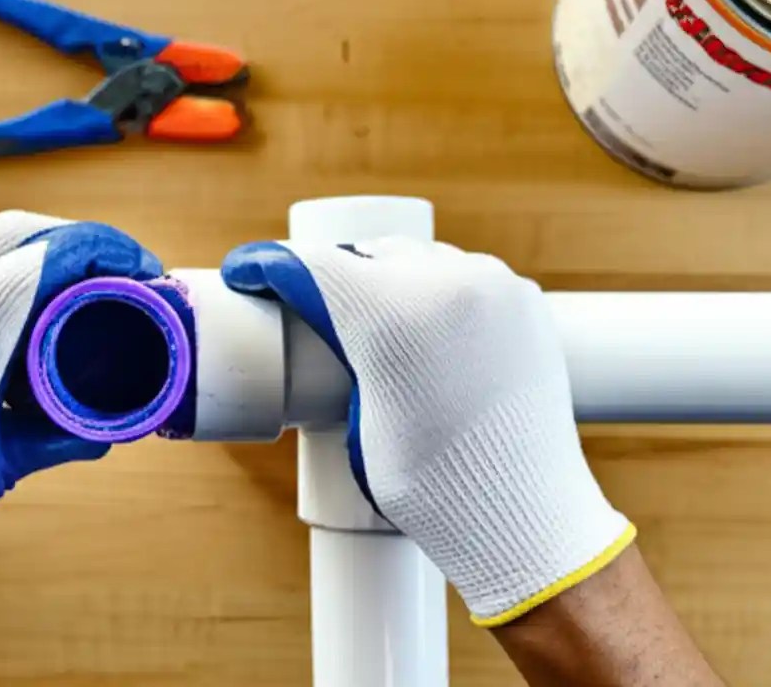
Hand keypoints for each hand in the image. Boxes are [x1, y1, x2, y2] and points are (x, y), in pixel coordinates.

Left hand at [0, 211, 161, 633]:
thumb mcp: (1, 463)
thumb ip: (58, 437)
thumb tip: (110, 434)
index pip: (54, 252)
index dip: (109, 251)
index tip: (145, 272)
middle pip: (19, 232)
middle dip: (75, 242)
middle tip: (115, 273)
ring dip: (31, 257)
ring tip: (70, 295)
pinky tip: (14, 320)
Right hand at [221, 237, 633, 625]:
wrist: (524, 516)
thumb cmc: (432, 488)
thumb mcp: (356, 423)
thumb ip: (346, 356)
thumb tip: (341, 331)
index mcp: (389, 315)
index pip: (309, 265)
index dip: (265, 266)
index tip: (246, 271)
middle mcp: (446, 283)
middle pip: (365, 254)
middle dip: (334, 277)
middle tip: (312, 309)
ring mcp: (493, 286)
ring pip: (419, 259)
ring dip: (391, 282)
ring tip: (379, 328)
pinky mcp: (524, 301)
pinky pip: (466, 278)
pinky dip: (440, 294)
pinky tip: (430, 332)